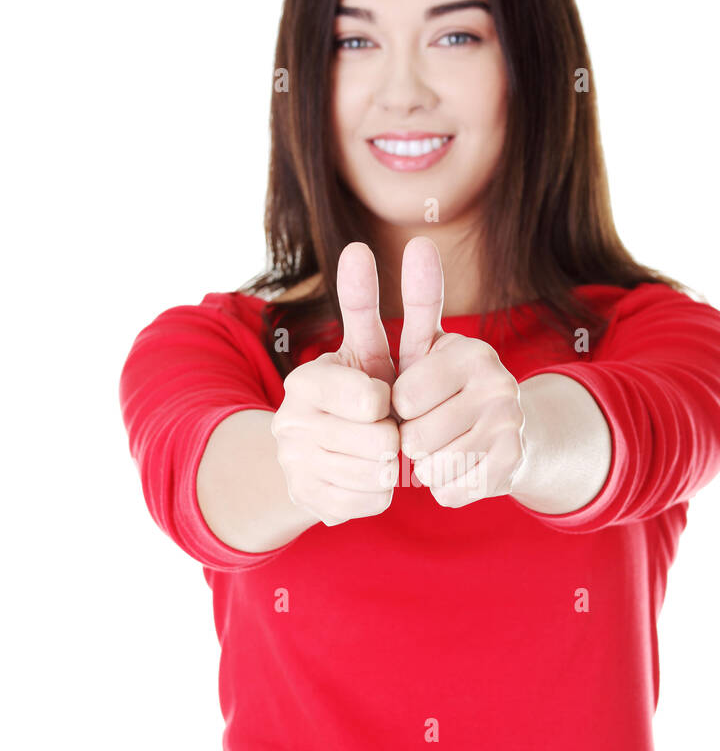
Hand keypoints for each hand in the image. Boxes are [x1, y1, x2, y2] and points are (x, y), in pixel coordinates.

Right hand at [270, 243, 399, 525]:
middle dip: (395, 435)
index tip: (379, 399)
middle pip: (380, 440)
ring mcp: (297, 465)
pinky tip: (366, 477)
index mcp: (308, 380)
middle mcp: (292, 421)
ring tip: (378, 453)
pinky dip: (381, 490)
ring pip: (379, 472)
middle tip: (385, 431)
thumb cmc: (361, 394)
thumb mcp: (368, 350)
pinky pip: (372, 499)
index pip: (370, 398)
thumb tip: (356, 249)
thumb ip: (369, 307)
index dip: (386, 401)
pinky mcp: (311, 501)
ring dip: (392, 464)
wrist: (320, 457)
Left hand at [392, 238, 526, 506]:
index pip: (405, 396)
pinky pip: (452, 489)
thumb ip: (392, 306)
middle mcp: (497, 381)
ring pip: (434, 466)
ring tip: (442, 447)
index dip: (397, 407)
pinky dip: (445, 487)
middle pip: (416, 436)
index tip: (411, 400)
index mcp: (467, 351)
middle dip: (410, 440)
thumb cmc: (441, 392)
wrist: (507, 440)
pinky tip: (460, 469)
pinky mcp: (513, 463)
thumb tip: (382, 246)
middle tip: (427, 428)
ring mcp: (510, 424)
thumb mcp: (418, 349)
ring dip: (426, 466)